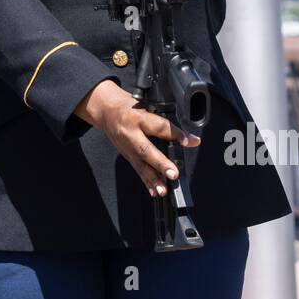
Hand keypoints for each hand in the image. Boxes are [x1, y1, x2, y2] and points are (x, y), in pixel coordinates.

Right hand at [75, 79, 199, 196]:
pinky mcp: (126, 156)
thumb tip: (187, 137)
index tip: (191, 141)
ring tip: (164, 190)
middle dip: (160, 163)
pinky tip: (155, 192)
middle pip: (146, 149)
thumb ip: (163, 121)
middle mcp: (130, 133)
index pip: (159, 126)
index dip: (175, 134)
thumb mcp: (146, 106)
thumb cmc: (129, 107)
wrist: (106, 111)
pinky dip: (147, 182)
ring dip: (153, 180)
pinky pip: (137, 170)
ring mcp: (126, 147)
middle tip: (173, 174)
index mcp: (138, 117)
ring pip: (141, 164)